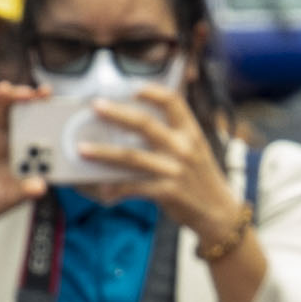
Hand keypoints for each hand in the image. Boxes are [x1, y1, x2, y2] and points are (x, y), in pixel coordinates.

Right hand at [0, 74, 48, 235]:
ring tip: (4, 88)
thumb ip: (24, 189)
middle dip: (17, 97)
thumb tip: (40, 187)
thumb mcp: (12, 196)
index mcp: (10, 142)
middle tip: (31, 93)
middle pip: (5, 108)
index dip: (34, 103)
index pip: (24, 117)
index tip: (47, 93)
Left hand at [73, 78, 246, 240]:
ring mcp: (175, 170)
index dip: (152, 91)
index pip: (173, 102)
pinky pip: (134, 187)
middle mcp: (184, 147)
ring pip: (132, 157)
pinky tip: (102, 190)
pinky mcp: (168, 192)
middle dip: (118, 113)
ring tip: (82, 149)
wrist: (218, 213)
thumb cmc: (201, 179)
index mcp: (191, 132)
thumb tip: (136, 123)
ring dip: (104, 153)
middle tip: (96, 106)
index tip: (133, 88)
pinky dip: (116, 189)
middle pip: (145, 124)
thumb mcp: (197, 149)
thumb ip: (174, 135)